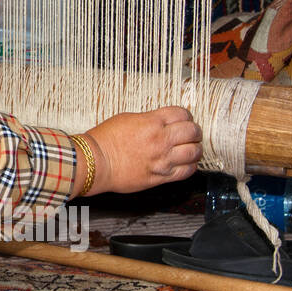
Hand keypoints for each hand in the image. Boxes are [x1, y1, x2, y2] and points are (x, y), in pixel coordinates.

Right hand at [74, 106, 202, 195]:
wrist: (95, 162)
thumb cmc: (105, 140)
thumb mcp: (126, 119)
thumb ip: (148, 120)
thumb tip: (161, 123)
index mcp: (152, 122)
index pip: (182, 114)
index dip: (186, 116)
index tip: (184, 119)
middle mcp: (161, 140)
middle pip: (193, 132)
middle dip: (195, 132)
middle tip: (192, 134)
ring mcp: (162, 159)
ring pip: (194, 152)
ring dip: (196, 149)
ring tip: (192, 149)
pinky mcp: (160, 176)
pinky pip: (186, 172)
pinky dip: (191, 166)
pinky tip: (186, 164)